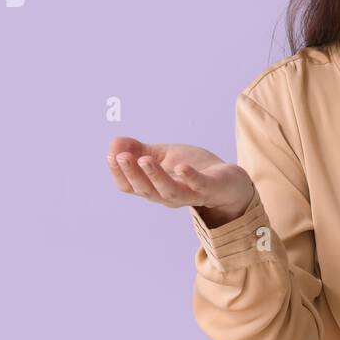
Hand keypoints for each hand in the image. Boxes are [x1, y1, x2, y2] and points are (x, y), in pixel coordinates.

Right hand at [107, 137, 254, 224]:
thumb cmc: (192, 168)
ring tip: (144, 160)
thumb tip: (114, 143)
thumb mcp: (162, 156)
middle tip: (121, 156)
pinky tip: (181, 166)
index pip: (129, 186)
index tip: (111, 154)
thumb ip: (139, 150)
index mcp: (153, 188)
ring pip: (169, 192)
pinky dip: (190, 177)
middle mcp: (168, 196)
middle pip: (145, 190)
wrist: (228, 180)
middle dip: (132, 173)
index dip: (118, 172)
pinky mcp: (210, 188)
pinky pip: (199, 186)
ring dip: (155, 176)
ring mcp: (190, 194)